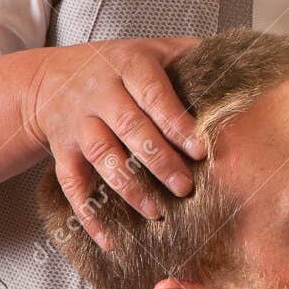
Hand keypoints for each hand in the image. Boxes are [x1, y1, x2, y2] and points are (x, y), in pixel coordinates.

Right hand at [22, 37, 206, 247]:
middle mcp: (100, 93)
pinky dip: (89, 214)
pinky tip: (110, 239)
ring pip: (101, 156)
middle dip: (159, 161)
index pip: (153, 94)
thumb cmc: (118, 66)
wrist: (49, 79)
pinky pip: (71, 185)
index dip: (176, 123)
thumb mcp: (152, 48)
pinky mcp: (62, 150)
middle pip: (129, 127)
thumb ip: (190, 54)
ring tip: (157, 213)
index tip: (200, 150)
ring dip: (128, 187)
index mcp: (128, 66)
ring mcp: (78, 123)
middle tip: (185, 188)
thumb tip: (239, 64)